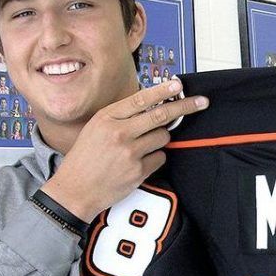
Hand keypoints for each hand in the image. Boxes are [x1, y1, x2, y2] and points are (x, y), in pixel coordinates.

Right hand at [41, 80, 207, 222]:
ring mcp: (130, 153)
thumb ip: (119, 116)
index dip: (164, 90)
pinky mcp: (138, 171)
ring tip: (141, 146)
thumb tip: (149, 105)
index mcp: (107, 118)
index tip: (179, 85)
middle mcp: (119, 133)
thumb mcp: (95, 128)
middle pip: (161, 115)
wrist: (75, 190)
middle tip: (200, 102)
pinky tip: (139, 162)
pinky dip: (155, 158)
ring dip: (160, 138)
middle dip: (185, 107)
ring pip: (163, 137)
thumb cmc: (84, 159)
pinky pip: (160, 157)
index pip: (141, 99)